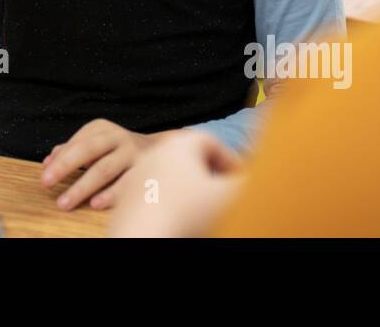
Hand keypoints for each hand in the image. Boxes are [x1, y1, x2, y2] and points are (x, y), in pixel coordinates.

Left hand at [40, 119, 165, 211]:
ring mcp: (133, 154)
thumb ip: (71, 150)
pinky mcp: (146, 171)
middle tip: (45, 183)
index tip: (44, 175)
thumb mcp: (96, 143)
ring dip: (83, 186)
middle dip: (65, 166)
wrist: (162, 152)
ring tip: (65, 201)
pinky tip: (96, 203)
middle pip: (87, 150)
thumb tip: (47, 163)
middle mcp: (117, 138)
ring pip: (105, 169)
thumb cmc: (118, 150)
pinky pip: (126, 184)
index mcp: (102, 129)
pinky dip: (111, 194)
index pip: (76, 143)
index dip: (59, 159)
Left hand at [108, 129, 245, 237]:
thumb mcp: (228, 195)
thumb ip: (245, 182)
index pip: (212, 141)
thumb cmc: (188, 213)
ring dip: (190, 190)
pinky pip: (155, 195)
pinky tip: (179, 220)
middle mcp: (154, 153)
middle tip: (225, 194)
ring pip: (171, 177)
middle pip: (190, 158)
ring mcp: (137, 175)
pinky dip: (170, 203)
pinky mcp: (126, 198)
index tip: (242, 179)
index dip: (231, 159)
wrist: (143, 239)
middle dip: (211, 174)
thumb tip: (254, 179)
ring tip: (203, 210)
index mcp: (179, 144)